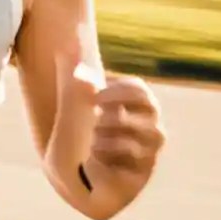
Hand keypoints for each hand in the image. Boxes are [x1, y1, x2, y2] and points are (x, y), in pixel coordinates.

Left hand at [48, 58, 165, 200]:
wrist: (68, 178)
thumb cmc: (71, 140)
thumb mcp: (68, 106)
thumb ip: (71, 76)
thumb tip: (66, 41)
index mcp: (129, 106)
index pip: (139, 90)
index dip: (121, 90)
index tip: (95, 96)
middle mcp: (144, 126)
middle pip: (152, 109)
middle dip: (120, 111)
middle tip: (94, 120)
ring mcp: (147, 150)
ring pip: (153, 134)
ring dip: (117, 135)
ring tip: (93, 140)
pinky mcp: (144, 172)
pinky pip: (144, 160)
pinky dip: (118, 156)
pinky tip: (96, 158)